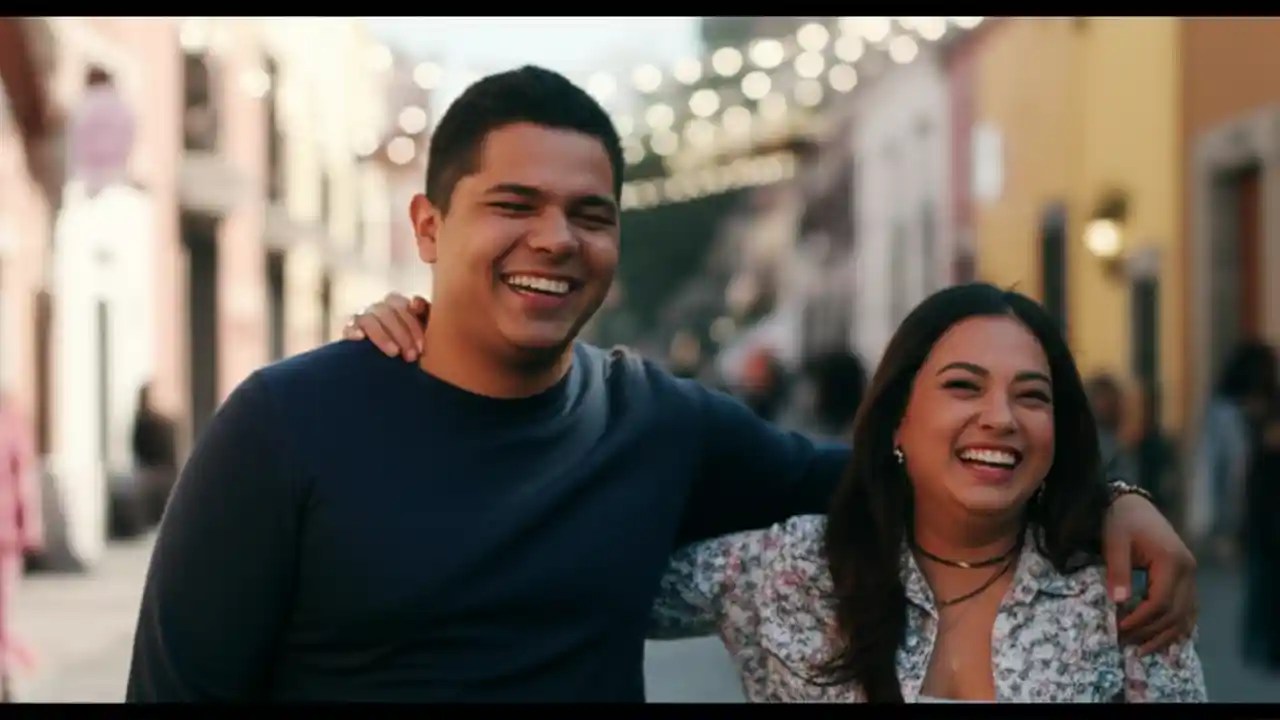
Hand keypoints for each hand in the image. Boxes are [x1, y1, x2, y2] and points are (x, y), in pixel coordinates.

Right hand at [341, 293, 429, 361]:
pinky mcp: (349, 331)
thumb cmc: (410, 350)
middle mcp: (380, 309)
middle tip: (411, 356)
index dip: (413, 327)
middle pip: (387, 312)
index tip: (421, 348)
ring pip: (369, 319)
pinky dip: (354, 331)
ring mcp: (363, 318)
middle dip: (402, 334)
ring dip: (383, 336)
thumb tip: (415, 301)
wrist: (387, 373)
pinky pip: (349, 327)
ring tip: (394, 353)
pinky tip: (360, 339)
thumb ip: (424, 315)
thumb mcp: (421, 336)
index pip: (404, 306)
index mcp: (398, 306)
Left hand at [1103, 493, 1197, 654]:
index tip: (1118, 629)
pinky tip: (1161, 638)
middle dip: (1150, 632)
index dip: (1140, 620)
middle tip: (1124, 643)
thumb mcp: (1114, 542)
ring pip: (1185, 615)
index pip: (1160, 602)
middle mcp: (1188, 570)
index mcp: (1172, 561)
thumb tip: (1118, 601)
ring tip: (1141, 650)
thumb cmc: (1120, 520)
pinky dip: (1176, 626)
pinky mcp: (1186, 577)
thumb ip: (1117, 571)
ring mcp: (1191, 574)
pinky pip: (1188, 608)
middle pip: (1175, 613)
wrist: (1132, 504)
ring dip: (1165, 635)